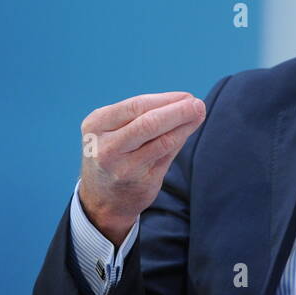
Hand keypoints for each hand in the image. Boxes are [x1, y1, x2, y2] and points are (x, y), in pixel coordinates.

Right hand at [78, 91, 205, 246]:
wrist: (101, 199)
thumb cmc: (113, 153)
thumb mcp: (113, 131)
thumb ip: (144, 116)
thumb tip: (185, 101)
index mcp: (96, 125)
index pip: (137, 105)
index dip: (166, 99)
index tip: (186, 96)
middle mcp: (106, 147)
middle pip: (149, 122)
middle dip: (178, 111)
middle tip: (198, 104)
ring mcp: (122, 168)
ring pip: (162, 141)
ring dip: (185, 125)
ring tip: (199, 115)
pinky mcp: (141, 183)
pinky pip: (167, 156)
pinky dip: (180, 140)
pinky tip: (187, 132)